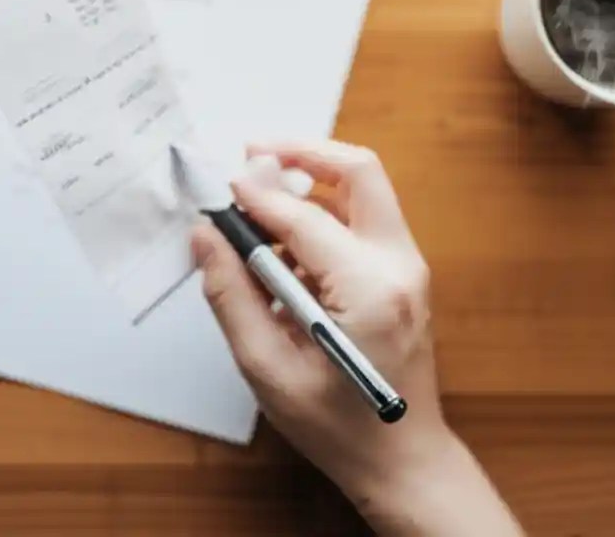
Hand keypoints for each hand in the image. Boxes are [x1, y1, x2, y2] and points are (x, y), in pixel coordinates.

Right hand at [192, 140, 519, 534]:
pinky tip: (282, 247)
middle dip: (304, 152)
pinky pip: (362, 224)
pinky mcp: (402, 277)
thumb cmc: (340, 429)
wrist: (403, 461)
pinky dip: (322, 216)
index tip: (218, 187)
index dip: (256, 195)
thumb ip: (232, 296)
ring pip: (363, 193)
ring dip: (311, 184)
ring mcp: (408, 269)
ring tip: (257, 204)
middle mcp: (399, 267)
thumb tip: (206, 238)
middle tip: (253, 153)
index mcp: (369, 290)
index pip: (305, 216)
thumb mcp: (268, 368)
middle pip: (359, 173)